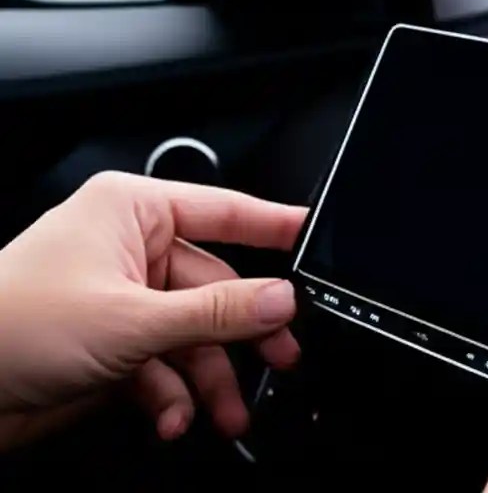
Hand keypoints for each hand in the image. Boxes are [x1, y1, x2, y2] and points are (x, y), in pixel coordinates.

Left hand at [0, 172, 305, 448]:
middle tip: (281, 357)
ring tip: (222, 412)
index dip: (275, 227)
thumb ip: (217, 312)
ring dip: (208, 379)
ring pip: (193, 334)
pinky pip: (164, 363)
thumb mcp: (132, 320)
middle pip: (216, 286)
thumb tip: (279, 299)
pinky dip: (172, 395)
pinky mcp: (110, 342)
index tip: (317, 239)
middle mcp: (128, 248)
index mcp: (132, 212)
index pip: (225, 210)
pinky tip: (170, 418)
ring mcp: (119, 297)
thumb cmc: (9, 326)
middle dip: (241, 336)